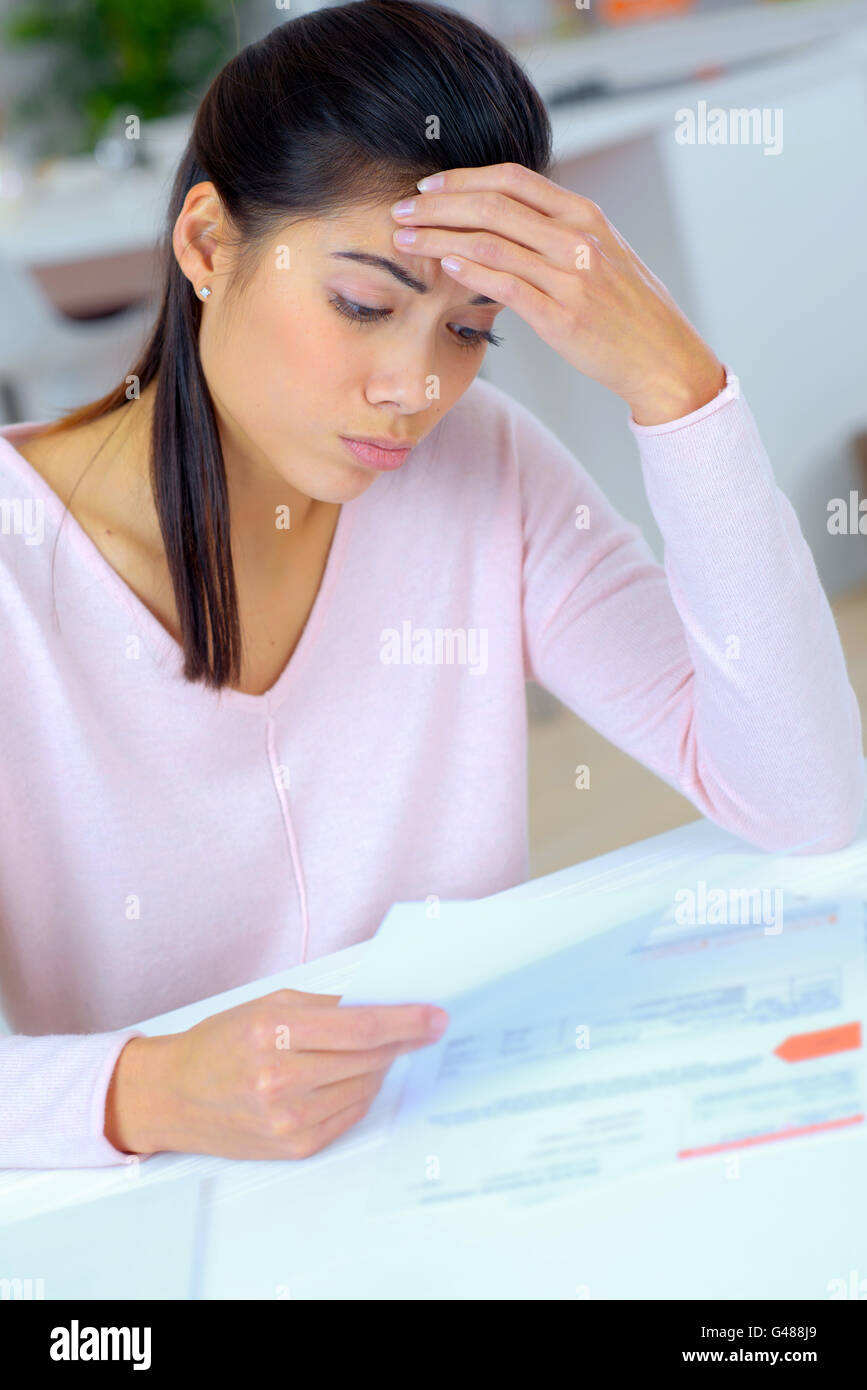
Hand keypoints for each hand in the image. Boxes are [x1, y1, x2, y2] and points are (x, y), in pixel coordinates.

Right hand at [104, 989, 448, 1159]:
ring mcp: (289, 1119)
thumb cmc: (221, 1043)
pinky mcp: (295, 1146)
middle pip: (370, 1059)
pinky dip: (360, 1091)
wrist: (175, 1095)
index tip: (435, 1016)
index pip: (361, 1028)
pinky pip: (350, 1113)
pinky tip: (353, 1076)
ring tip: (377, 1050)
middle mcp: (281, 1079)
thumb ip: (327, 1006)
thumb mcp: (269, 1005)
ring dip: (380, 1066)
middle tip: (421, 1028)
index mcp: (274, 1033)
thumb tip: (382, 1005)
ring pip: (365, 1086)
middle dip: (402, 1042)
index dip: (406, 1022)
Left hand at [391, 163, 725, 425]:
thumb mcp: (602, 251)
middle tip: (400, 210)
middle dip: (437, 205)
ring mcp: (570, 276)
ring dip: (438, 238)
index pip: (513, 179)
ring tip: (404, 239)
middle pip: (492, 206)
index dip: (462, 179)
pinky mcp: (561, 315)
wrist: (662, 354)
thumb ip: (559, 230)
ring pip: (489, 243)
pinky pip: (506, 285)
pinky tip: (441, 265)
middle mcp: (576, 237)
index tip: (427, 186)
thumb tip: (509, 218)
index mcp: (584, 214)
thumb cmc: (628, 307)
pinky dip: (469, 270)